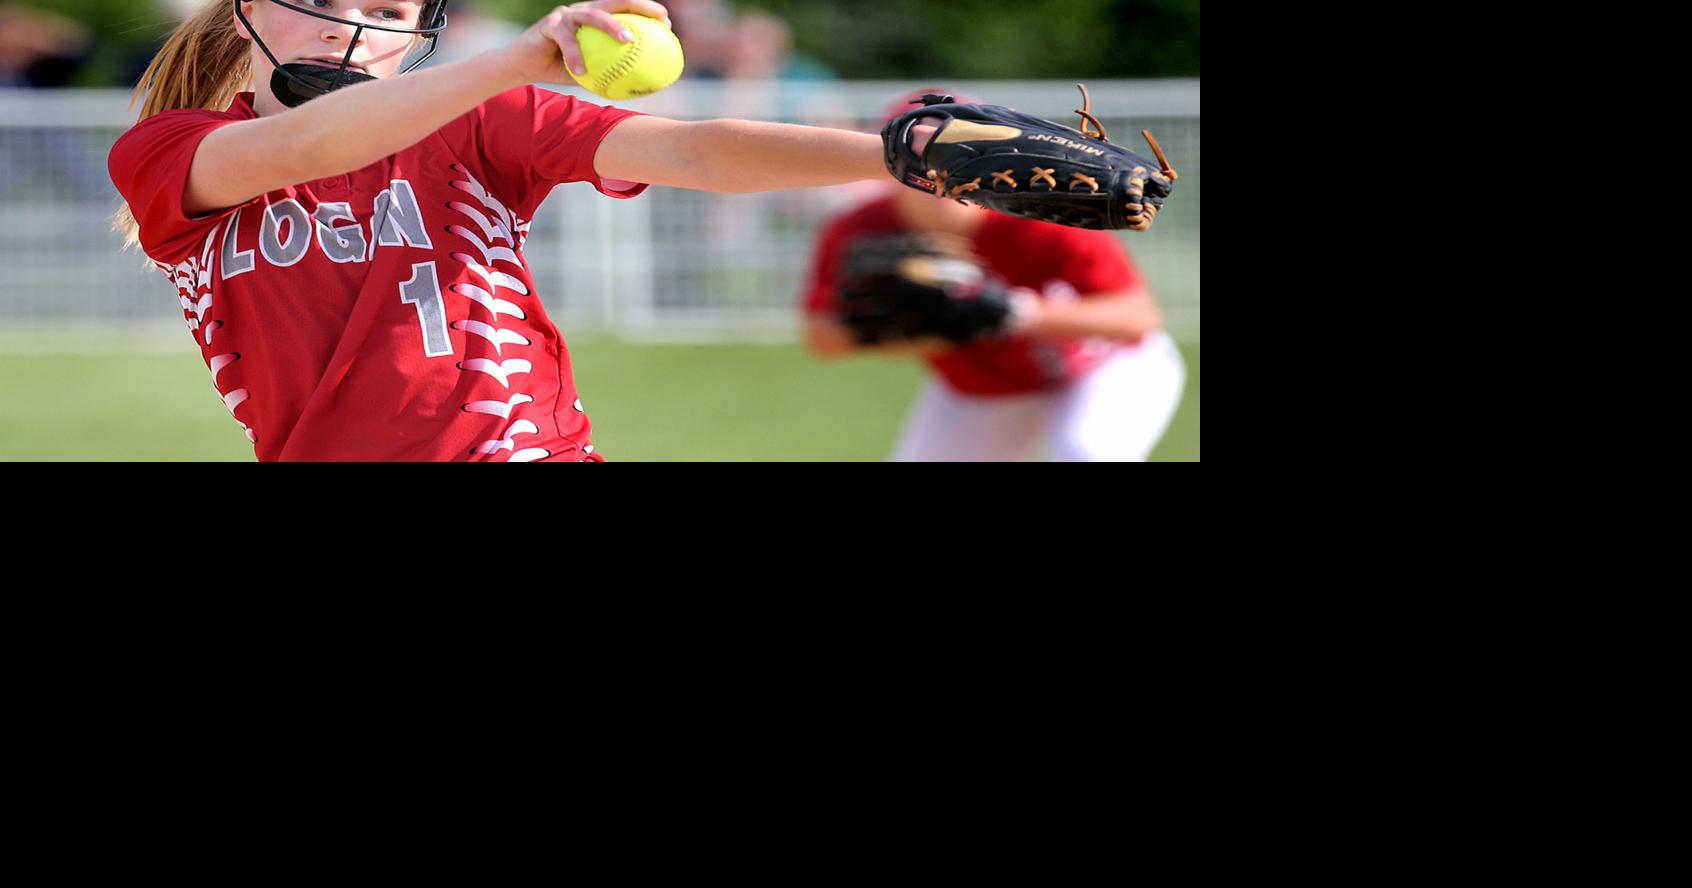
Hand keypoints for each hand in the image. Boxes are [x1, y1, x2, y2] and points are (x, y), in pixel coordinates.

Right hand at [499, 1, 672, 83]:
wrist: (523, 66)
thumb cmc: (559, 69)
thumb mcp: (590, 73)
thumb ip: (611, 73)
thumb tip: (641, 86)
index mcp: (594, 19)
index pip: (623, 10)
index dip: (646, 11)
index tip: (666, 22)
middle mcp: (582, 12)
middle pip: (613, 3)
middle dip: (638, 6)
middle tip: (659, 18)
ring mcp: (565, 15)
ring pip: (592, 15)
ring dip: (611, 26)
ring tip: (627, 40)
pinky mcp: (549, 24)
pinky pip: (566, 40)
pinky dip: (574, 56)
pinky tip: (581, 71)